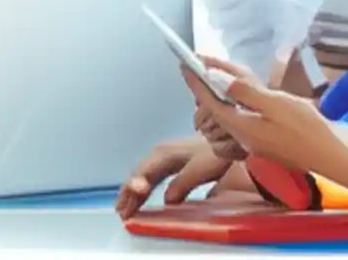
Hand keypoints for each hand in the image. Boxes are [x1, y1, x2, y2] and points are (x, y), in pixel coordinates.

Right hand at [115, 136, 231, 219]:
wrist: (226, 135)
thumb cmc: (214, 151)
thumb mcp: (200, 169)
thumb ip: (182, 184)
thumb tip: (167, 200)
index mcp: (163, 155)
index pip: (141, 175)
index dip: (132, 191)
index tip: (127, 207)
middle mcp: (159, 153)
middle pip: (138, 175)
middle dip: (128, 194)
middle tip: (121, 213)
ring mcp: (164, 154)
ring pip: (143, 174)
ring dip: (133, 191)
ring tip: (126, 207)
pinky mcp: (171, 158)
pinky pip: (150, 173)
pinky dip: (143, 185)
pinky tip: (142, 192)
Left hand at [184, 56, 347, 176]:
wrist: (332, 158)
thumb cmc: (308, 130)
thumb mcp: (276, 104)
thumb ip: (245, 92)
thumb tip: (217, 79)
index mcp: (241, 127)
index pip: (209, 101)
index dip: (195, 82)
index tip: (184, 64)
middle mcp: (242, 136)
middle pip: (216, 107)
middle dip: (205, 85)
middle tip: (199, 63)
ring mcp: (252, 141)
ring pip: (228, 113)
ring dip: (220, 93)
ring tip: (215, 73)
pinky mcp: (263, 142)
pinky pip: (241, 118)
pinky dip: (235, 103)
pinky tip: (239, 94)